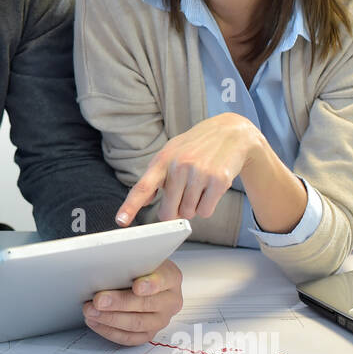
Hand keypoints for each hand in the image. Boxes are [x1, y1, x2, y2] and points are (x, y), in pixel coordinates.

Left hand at [82, 260, 182, 345]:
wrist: (143, 281)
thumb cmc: (139, 268)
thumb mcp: (138, 259)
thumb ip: (129, 262)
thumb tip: (109, 268)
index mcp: (171, 278)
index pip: (163, 279)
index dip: (150, 284)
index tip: (137, 286)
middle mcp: (170, 301)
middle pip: (146, 304)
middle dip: (119, 303)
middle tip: (99, 300)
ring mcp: (161, 320)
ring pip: (137, 324)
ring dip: (110, 318)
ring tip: (91, 311)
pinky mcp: (149, 334)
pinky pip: (129, 338)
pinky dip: (110, 331)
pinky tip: (95, 322)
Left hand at [116, 114, 259, 224]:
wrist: (230, 132)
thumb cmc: (196, 146)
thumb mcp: (171, 152)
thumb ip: (155, 176)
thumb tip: (144, 200)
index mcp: (163, 159)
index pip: (142, 187)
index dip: (130, 206)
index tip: (121, 220)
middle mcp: (179, 166)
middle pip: (168, 211)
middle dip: (174, 211)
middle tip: (183, 197)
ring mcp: (200, 173)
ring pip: (189, 213)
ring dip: (193, 206)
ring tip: (199, 186)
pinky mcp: (219, 181)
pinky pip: (206, 211)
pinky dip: (207, 206)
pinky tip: (210, 188)